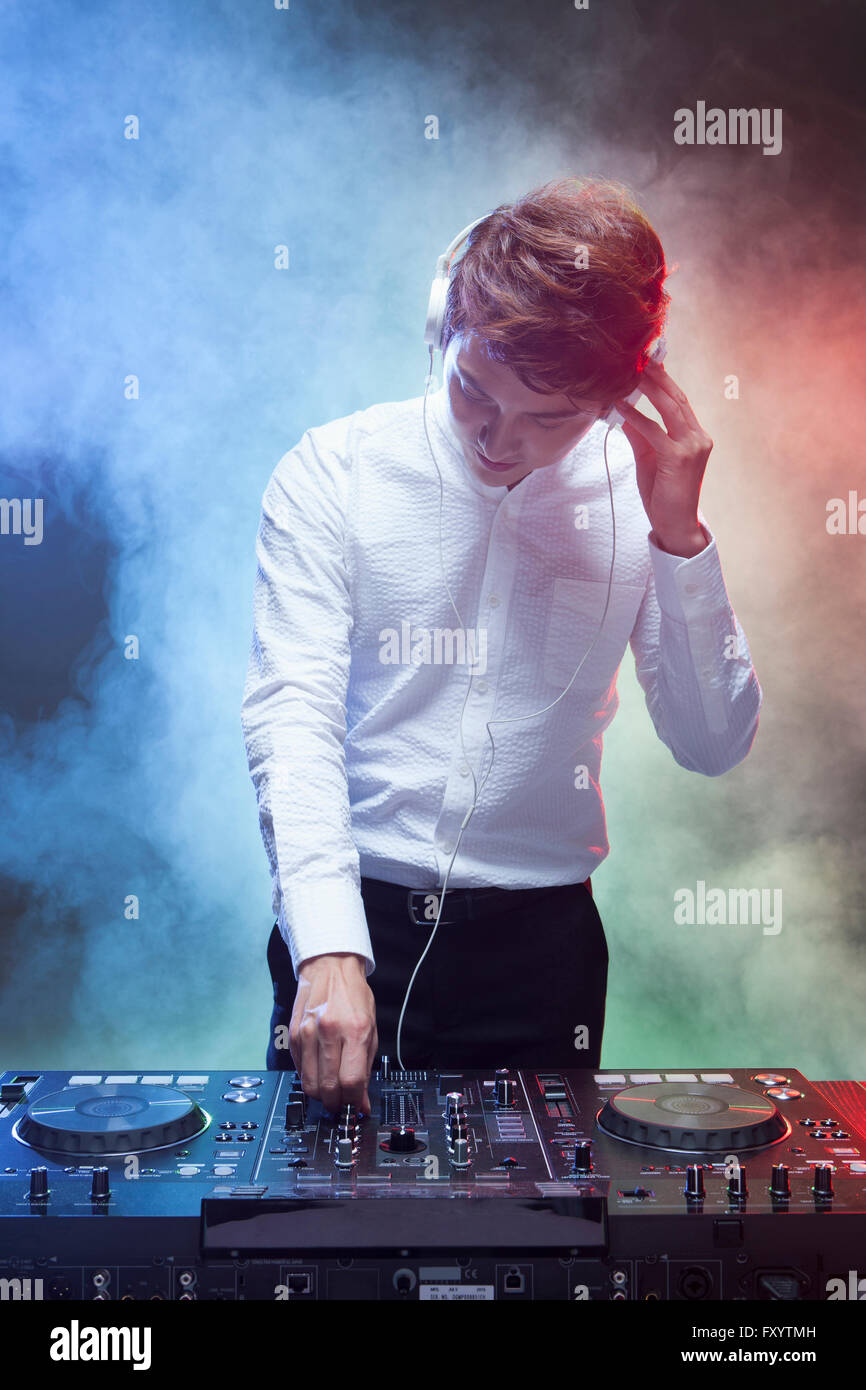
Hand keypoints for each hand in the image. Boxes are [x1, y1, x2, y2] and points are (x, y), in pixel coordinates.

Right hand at [289, 952, 377, 1115]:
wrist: (330, 967)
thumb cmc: (354, 996)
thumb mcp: (371, 1029)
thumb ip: (366, 1067)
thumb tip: (361, 1101)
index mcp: (355, 1030)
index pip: (351, 1081)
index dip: (353, 1101)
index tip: (355, 1106)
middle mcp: (330, 1032)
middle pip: (328, 1087)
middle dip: (336, 1103)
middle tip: (342, 1104)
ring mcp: (308, 1033)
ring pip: (310, 1084)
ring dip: (321, 1095)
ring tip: (330, 1091)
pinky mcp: (294, 1035)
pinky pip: (300, 1070)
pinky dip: (309, 1078)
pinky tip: (319, 1071)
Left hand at [614, 357, 711, 557]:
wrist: (675, 525)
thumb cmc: (664, 494)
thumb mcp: (649, 459)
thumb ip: (640, 435)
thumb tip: (624, 412)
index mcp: (696, 436)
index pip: (679, 401)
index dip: (664, 380)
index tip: (649, 363)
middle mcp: (698, 438)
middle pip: (676, 398)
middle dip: (657, 377)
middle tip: (639, 359)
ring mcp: (692, 447)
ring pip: (669, 408)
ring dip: (648, 389)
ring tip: (630, 374)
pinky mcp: (679, 458)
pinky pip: (654, 431)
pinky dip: (636, 417)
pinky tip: (620, 407)